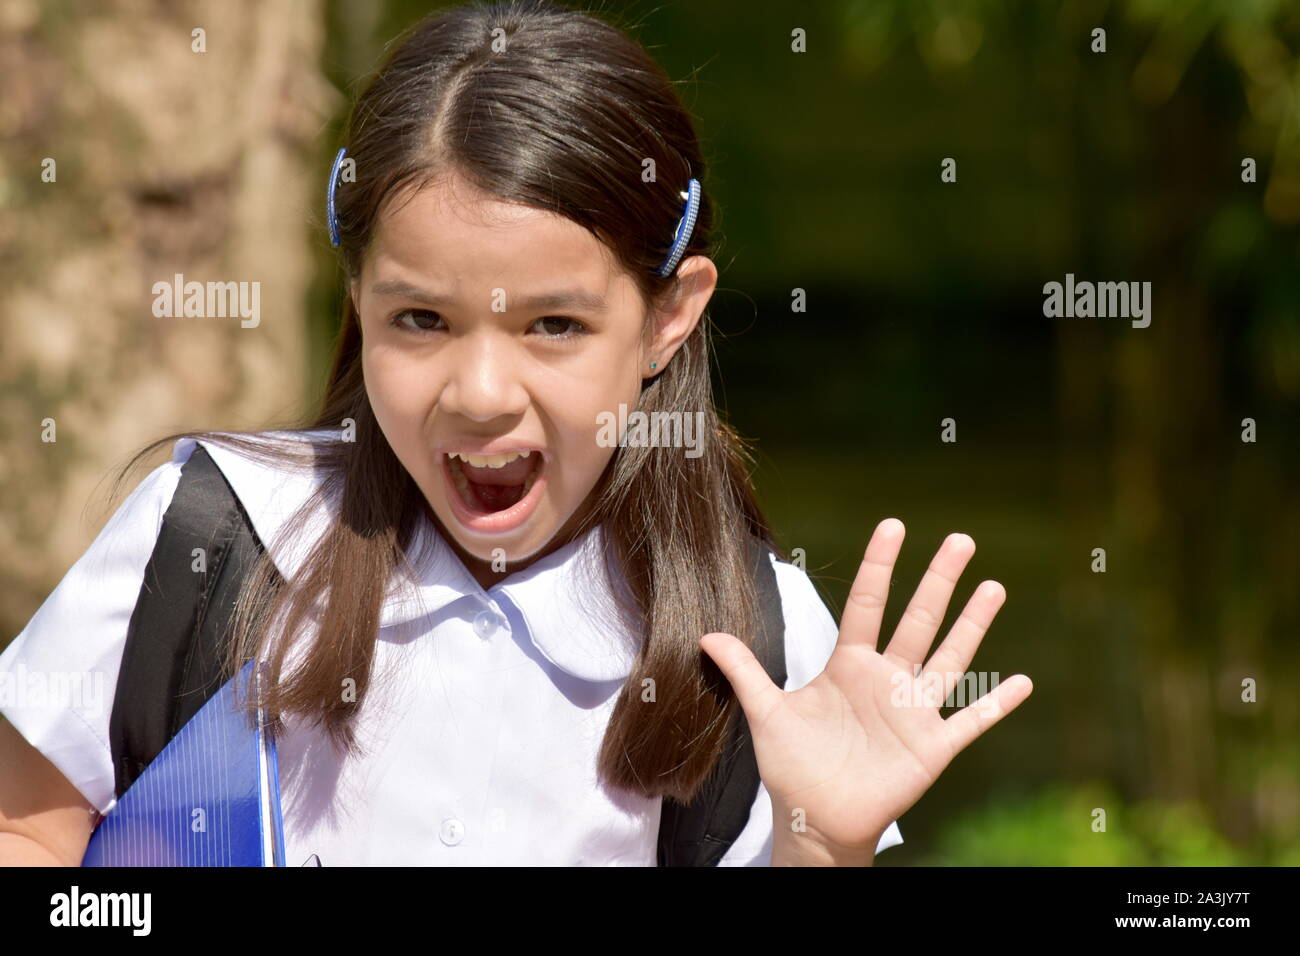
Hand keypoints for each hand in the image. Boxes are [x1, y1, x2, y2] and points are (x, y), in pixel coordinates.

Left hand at [700, 519, 1032, 862]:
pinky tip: (1024, 683)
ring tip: (993, 587)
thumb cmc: (793, 765)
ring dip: (972, 625)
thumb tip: (705, 634)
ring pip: (949, 657)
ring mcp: (912, 711)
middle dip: (938, 580)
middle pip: (917, 619)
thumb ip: (744, 672)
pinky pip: (970, 721)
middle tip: (961, 539)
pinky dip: (997, 704)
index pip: (867, 604)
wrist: (815, 820)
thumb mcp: (766, 713)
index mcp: (849, 665)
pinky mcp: (931, 747)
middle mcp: (886, 679)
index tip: (894, 525)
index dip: (879, 565)